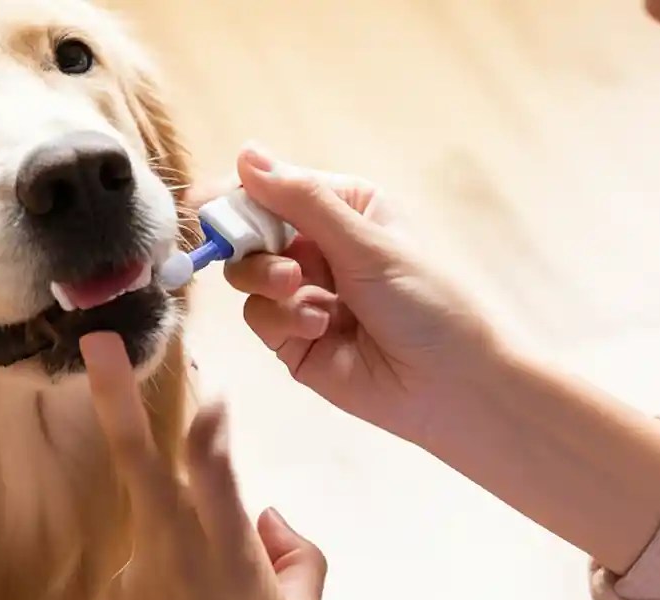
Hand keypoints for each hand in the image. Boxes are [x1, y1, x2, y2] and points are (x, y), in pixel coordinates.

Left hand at [81, 332, 326, 599]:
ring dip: (182, 549)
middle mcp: (174, 556)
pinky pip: (146, 571)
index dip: (212, 422)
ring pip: (158, 529)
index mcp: (229, 555)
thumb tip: (269, 514)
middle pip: (140, 463)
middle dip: (116, 398)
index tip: (212, 390)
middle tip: (95, 346)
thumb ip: (297, 552)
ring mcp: (135, 577)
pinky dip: (167, 588)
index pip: (216, 467)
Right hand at [200, 146, 498, 445]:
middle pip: (251, 233)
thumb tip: (247, 154)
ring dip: (266, 281)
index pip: (275, 189)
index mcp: (345, 209)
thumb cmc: (428, 303)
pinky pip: (260, 317)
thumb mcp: (366, 242)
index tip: (205, 206)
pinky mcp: (293, 339)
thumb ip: (301, 201)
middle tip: (259, 251)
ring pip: (248, 275)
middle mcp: (321, 247)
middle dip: (250, 245)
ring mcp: (305, 294)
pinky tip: (319, 328)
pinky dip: (281, 320)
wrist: (453, 386)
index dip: (238, 196)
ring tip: (296, 290)